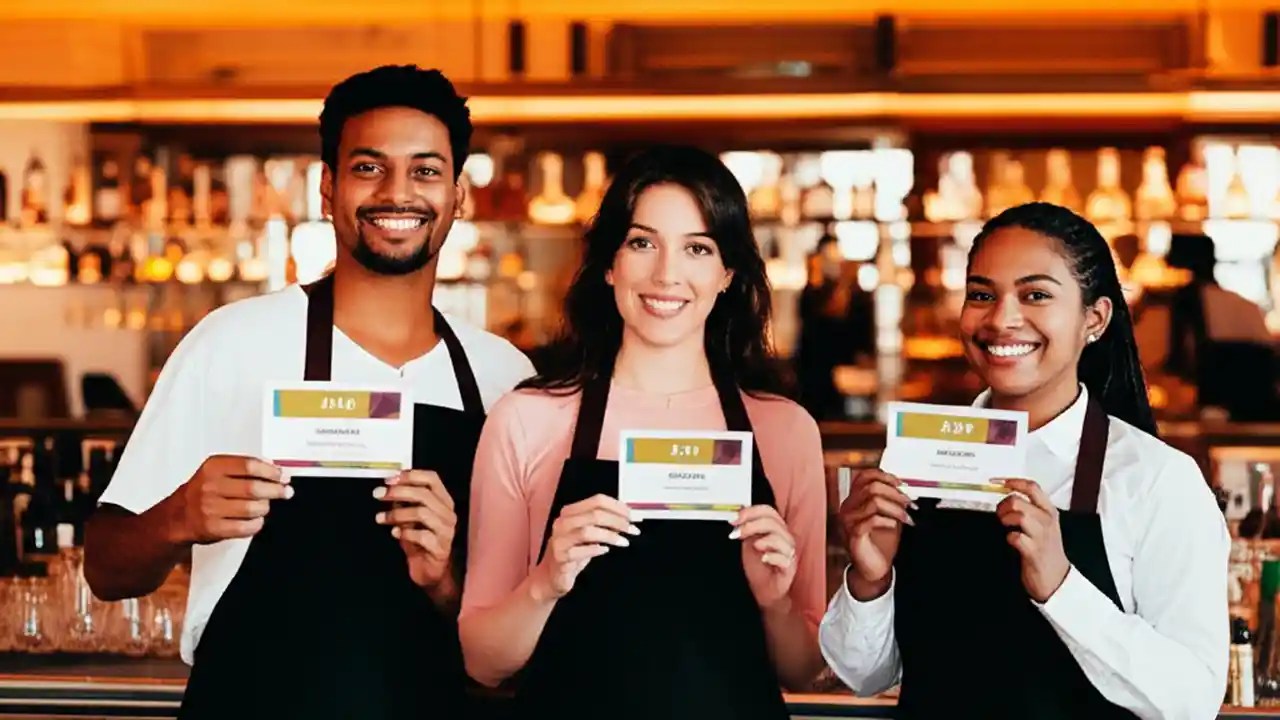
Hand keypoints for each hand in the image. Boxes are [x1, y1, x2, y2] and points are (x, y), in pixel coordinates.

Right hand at [174, 455, 290, 543]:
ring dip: (265, 507)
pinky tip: (255, 519)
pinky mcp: (213, 528)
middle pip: (253, 488)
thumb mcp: (217, 470)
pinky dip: (256, 523)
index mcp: (213, 467)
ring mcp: (210, 508)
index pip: (249, 466)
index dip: (271, 471)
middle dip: (276, 490)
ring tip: (264, 505)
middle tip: (286, 491)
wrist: (179, 516)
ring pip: (252, 508)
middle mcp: (209, 486)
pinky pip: (246, 527)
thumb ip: (244, 467)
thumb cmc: (203, 491)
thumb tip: (275, 469)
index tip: (283, 475)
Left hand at [375, 470, 455, 589]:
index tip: (389, 478)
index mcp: (443, 501)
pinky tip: (394, 533)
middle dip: (398, 492)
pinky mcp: (441, 548)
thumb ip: (404, 501)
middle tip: (378, 494)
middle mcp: (448, 513)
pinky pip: (422, 535)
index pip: (432, 479)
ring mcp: (446, 531)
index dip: (410, 476)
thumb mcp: (411, 517)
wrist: (430, 570)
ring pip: (422, 513)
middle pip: (425, 494)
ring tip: (381, 518)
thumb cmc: (420, 541)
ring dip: (397, 514)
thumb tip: (389, 486)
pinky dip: (405, 533)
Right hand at [531, 494, 636, 601]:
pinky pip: (581, 551)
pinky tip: (605, 550)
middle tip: (632, 529)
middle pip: (595, 514)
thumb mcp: (587, 533)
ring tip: (624, 541)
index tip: (632, 516)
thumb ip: (603, 523)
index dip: (618, 507)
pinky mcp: (560, 557)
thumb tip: (627, 517)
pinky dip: (596, 549)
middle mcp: (562, 523)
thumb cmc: (573, 552)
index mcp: (570, 512)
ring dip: (610, 535)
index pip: (597, 500)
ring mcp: (559, 540)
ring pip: (588, 531)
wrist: (551, 576)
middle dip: (618, 521)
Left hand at [732, 505, 796, 610]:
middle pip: (773, 522)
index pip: (767, 511)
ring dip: (764, 540)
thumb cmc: (758, 566)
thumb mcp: (748, 543)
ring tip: (755, 546)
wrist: (764, 589)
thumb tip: (736, 516)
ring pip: (781, 537)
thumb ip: (745, 529)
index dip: (751, 512)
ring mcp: (788, 551)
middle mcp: (784, 537)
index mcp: (775, 528)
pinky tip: (764, 559)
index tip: (735, 519)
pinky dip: (773, 556)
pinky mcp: (789, 567)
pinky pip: (784, 557)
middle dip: (752, 525)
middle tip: (738, 533)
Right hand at [838, 469, 912, 600]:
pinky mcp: (854, 535)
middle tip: (909, 503)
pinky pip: (871, 520)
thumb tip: (906, 488)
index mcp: (854, 500)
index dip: (884, 476)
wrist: (874, 569)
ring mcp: (848, 521)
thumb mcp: (888, 516)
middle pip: (871, 486)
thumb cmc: (880, 543)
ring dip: (895, 508)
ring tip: (906, 517)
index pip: (864, 476)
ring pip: (873, 501)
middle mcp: (848, 508)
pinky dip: (887, 520)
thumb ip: (891, 501)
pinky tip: (894, 526)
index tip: (902, 484)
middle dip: (895, 493)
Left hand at [996, 478, 1069, 602]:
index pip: (1032, 488)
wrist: (1057, 580)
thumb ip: (1031, 510)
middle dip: (1003, 505)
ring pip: (1019, 515)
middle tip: (1001, 514)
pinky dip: (1009, 537)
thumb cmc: (1047, 551)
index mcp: (1049, 512)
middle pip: (1019, 500)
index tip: (998, 482)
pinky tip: (1011, 541)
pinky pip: (1016, 537)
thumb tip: (1008, 497)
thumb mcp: (1044, 525)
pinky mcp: (1033, 552)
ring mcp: (1041, 536)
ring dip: (1005, 519)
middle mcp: (1047, 521)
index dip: (1013, 482)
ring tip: (1005, 525)